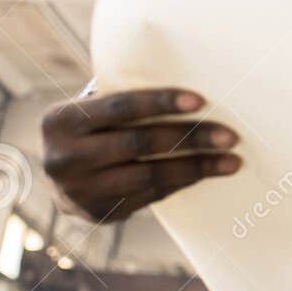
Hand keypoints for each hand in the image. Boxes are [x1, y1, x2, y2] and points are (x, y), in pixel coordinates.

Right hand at [41, 89, 241, 223]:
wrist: (59, 180)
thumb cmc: (92, 130)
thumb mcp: (92, 110)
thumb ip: (124, 100)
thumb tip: (193, 78)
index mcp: (61, 121)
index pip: (119, 107)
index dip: (160, 103)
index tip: (200, 101)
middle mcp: (64, 158)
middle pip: (140, 143)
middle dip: (191, 138)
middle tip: (230, 136)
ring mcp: (80, 191)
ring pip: (150, 176)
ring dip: (197, 167)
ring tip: (232, 161)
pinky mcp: (99, 213)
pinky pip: (151, 195)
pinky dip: (183, 182)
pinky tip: (207, 173)